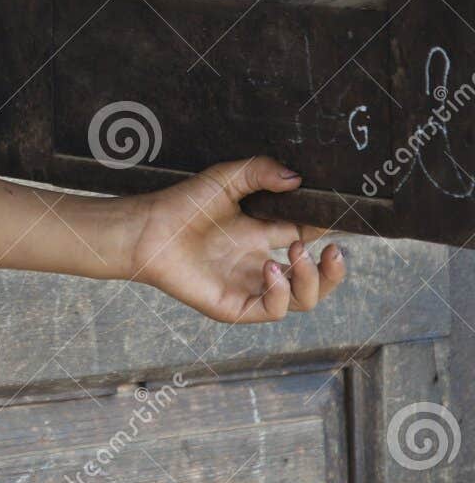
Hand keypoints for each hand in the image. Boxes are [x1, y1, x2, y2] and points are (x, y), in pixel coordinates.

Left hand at [129, 156, 346, 323]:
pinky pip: (272, 310)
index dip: (326, 230)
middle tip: (334, 251)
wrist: (147, 228)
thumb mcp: (225, 180)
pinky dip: (281, 294)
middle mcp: (259, 264)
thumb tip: (299, 178)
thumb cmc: (182, 204)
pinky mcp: (234, 305)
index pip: (308, 237)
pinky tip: (271, 269)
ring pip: (302, 300)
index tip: (336, 216)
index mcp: (261, 235)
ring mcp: (248, 286)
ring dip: (311, 281)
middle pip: (314, 279)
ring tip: (297, 256)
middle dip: (333, 271)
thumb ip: (260, 172)